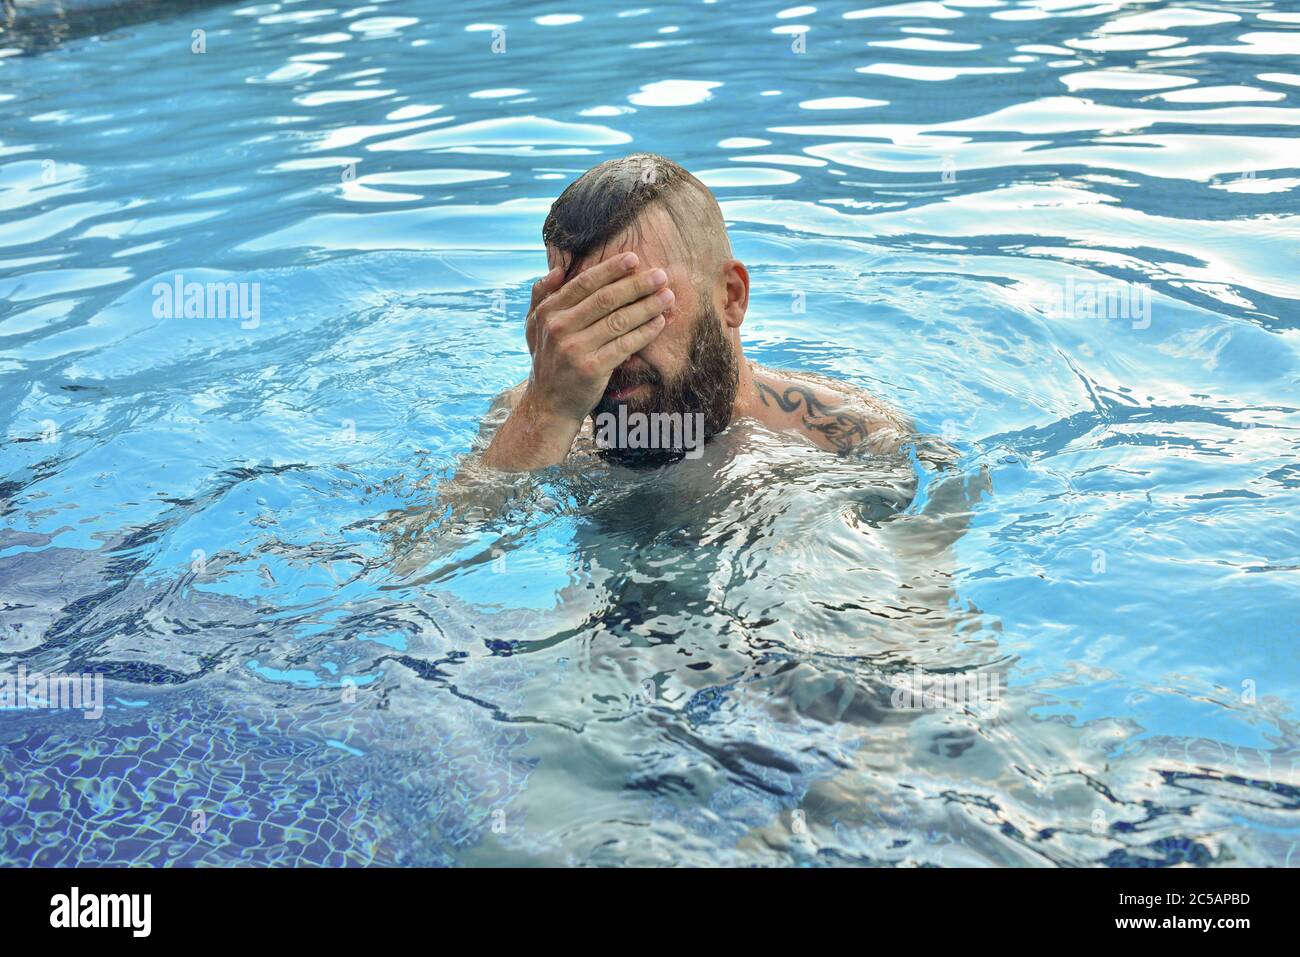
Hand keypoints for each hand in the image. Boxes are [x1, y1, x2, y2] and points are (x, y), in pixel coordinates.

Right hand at [524, 251, 673, 423]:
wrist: (548, 405)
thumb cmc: (548, 361)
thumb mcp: (533, 326)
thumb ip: (541, 295)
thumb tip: (557, 270)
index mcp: (548, 312)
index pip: (584, 284)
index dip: (610, 269)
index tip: (634, 259)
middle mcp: (559, 328)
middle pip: (606, 299)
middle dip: (636, 285)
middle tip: (661, 275)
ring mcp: (575, 349)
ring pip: (619, 321)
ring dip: (647, 306)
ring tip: (667, 297)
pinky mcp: (592, 369)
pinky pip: (625, 345)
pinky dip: (645, 332)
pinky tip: (659, 323)